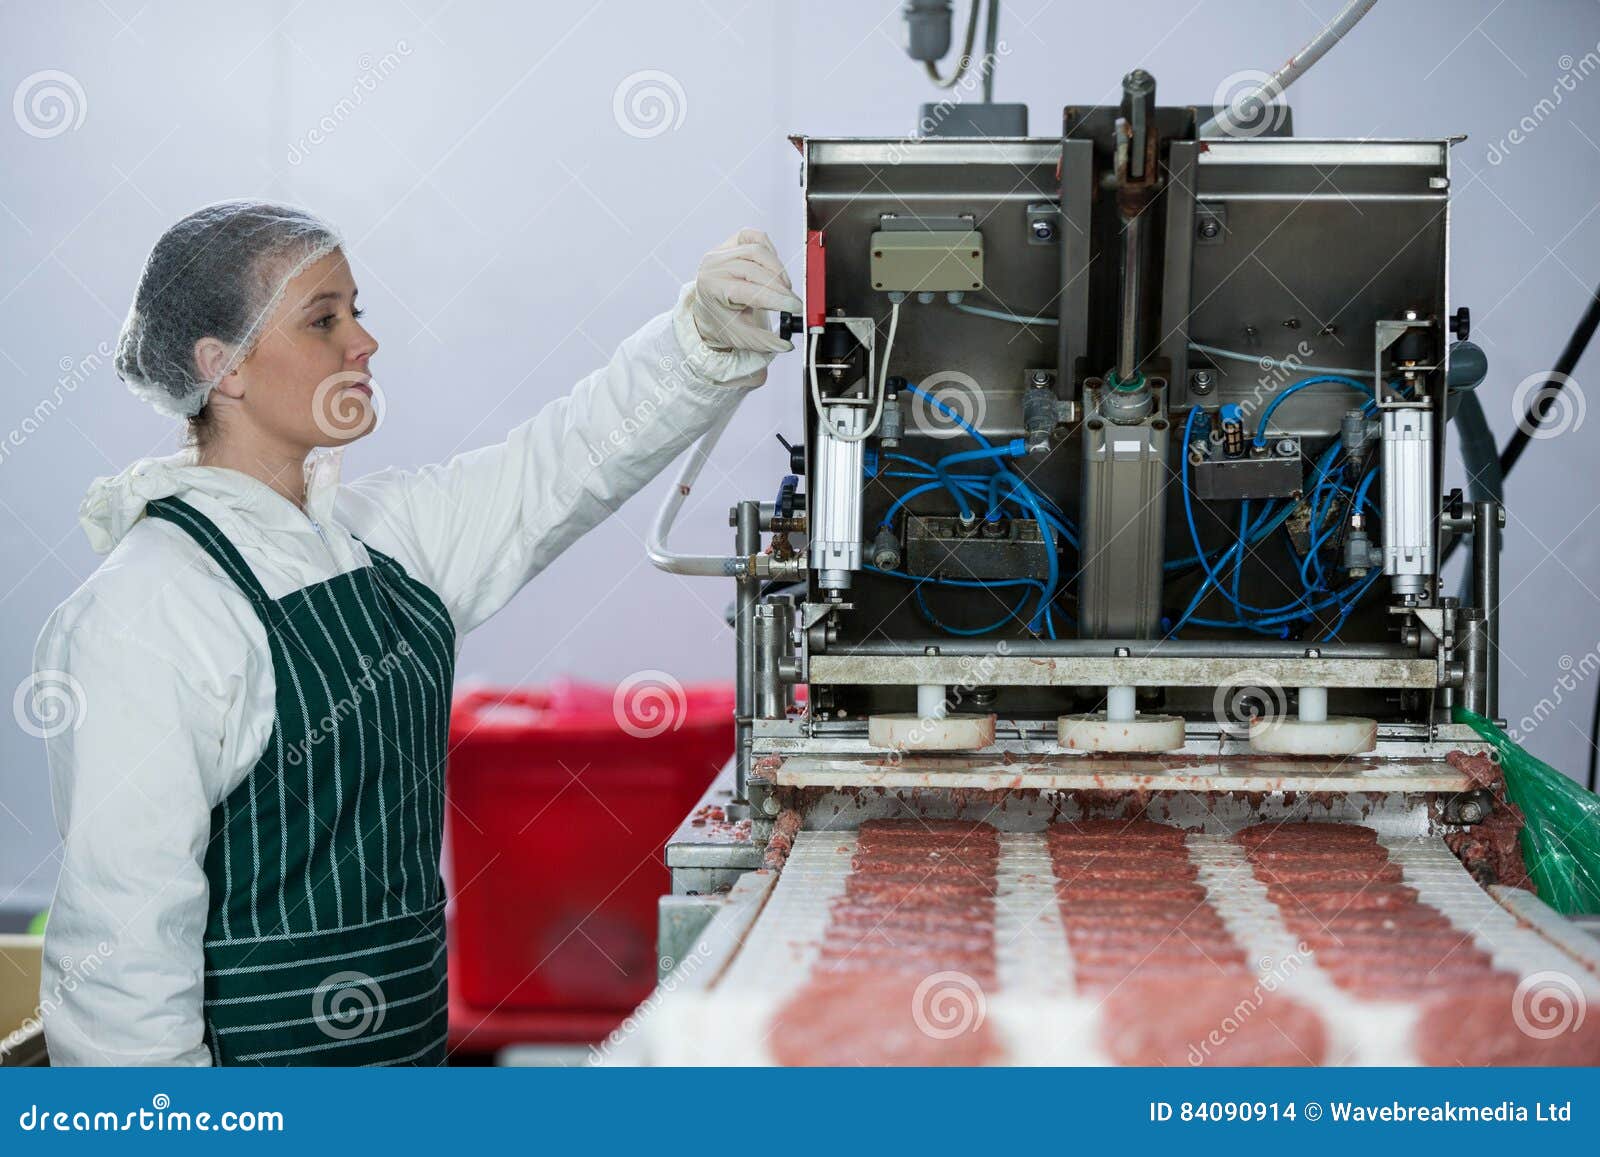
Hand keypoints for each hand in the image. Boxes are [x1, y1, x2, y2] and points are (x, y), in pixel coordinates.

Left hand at [690, 229, 802, 354]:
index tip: (794, 306)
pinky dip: (770, 250)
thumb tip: (786, 346)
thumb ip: (764, 342)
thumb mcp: (741, 336)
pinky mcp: (731, 241)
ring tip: (784, 288)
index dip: (775, 298)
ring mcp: (721, 251)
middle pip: (754, 269)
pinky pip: (755, 237)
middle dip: (779, 287)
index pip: (747, 291)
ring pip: (757, 251)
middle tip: (792, 301)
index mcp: (711, 289)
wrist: (710, 306)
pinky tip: (774, 267)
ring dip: (777, 269)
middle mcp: (713, 266)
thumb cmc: (724, 319)